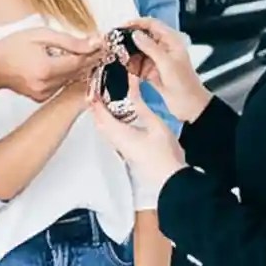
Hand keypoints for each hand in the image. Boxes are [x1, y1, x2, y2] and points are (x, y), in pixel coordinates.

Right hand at [0, 28, 102, 101]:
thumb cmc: (13, 47)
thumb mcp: (41, 35)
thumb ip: (69, 41)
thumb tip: (92, 42)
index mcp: (46, 69)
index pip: (79, 62)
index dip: (93, 52)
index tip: (103, 43)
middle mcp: (46, 85)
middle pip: (78, 72)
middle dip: (90, 59)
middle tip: (100, 47)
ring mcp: (44, 94)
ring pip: (71, 79)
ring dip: (79, 66)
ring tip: (86, 52)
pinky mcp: (42, 97)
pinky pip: (61, 84)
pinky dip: (67, 73)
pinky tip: (67, 62)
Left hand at [89, 80, 187, 196]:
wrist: (171, 178)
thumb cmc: (165, 153)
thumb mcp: (155, 124)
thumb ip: (141, 105)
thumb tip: (132, 88)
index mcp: (120, 133)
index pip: (101, 113)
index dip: (96, 99)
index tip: (95, 87)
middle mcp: (116, 142)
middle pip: (99, 122)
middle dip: (96, 108)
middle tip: (98, 93)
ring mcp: (120, 150)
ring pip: (104, 130)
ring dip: (102, 116)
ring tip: (107, 103)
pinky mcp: (126, 153)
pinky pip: (111, 136)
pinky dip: (110, 124)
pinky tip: (118, 120)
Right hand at [120, 17, 211, 122]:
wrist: (190, 106)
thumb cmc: (183, 83)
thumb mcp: (166, 63)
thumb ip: (150, 47)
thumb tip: (135, 34)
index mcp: (171, 41)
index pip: (153, 24)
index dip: (138, 23)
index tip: (122, 27)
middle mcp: (164, 48)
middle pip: (144, 37)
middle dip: (130, 38)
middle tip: (115, 40)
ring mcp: (158, 60)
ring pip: (140, 51)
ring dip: (129, 52)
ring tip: (116, 53)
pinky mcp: (153, 72)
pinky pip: (139, 65)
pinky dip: (132, 65)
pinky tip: (123, 66)